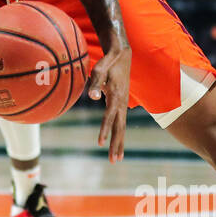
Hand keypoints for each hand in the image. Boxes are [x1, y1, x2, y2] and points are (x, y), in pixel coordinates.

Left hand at [86, 42, 130, 162]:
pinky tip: (116, 143)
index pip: (109, 117)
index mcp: (116, 96)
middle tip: (113, 161)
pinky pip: (120, 122)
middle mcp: (122, 103)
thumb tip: (92, 97)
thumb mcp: (100, 69)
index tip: (100, 144)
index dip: (104, 130)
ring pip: (122, 127)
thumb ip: (95, 83)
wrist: (121, 54)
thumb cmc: (108, 62)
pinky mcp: (121, 103)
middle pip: (119, 128)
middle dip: (116, 145)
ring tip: (116, 159)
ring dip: (119, 143)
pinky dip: (119, 134)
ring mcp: (123, 104)